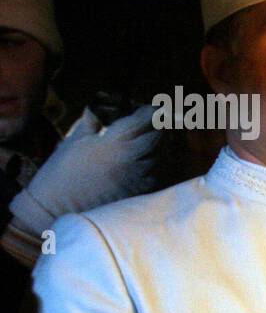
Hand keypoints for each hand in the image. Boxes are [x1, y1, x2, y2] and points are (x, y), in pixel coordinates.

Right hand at [9, 104, 160, 233]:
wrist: (56, 205)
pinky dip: (158, 166)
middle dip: (159, 128)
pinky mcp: (138, 193)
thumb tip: (96, 106)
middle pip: (158, 137)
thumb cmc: (62, 171)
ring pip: (162, 156)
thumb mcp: (75, 140)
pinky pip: (157, 175)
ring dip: (162, 147)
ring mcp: (137, 177)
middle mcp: (130, 158)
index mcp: (113, 141)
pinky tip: (151, 162)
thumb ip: (91, 121)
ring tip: (155, 142)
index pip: (143, 120)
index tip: (152, 109)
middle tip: (156, 124)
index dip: (151, 112)